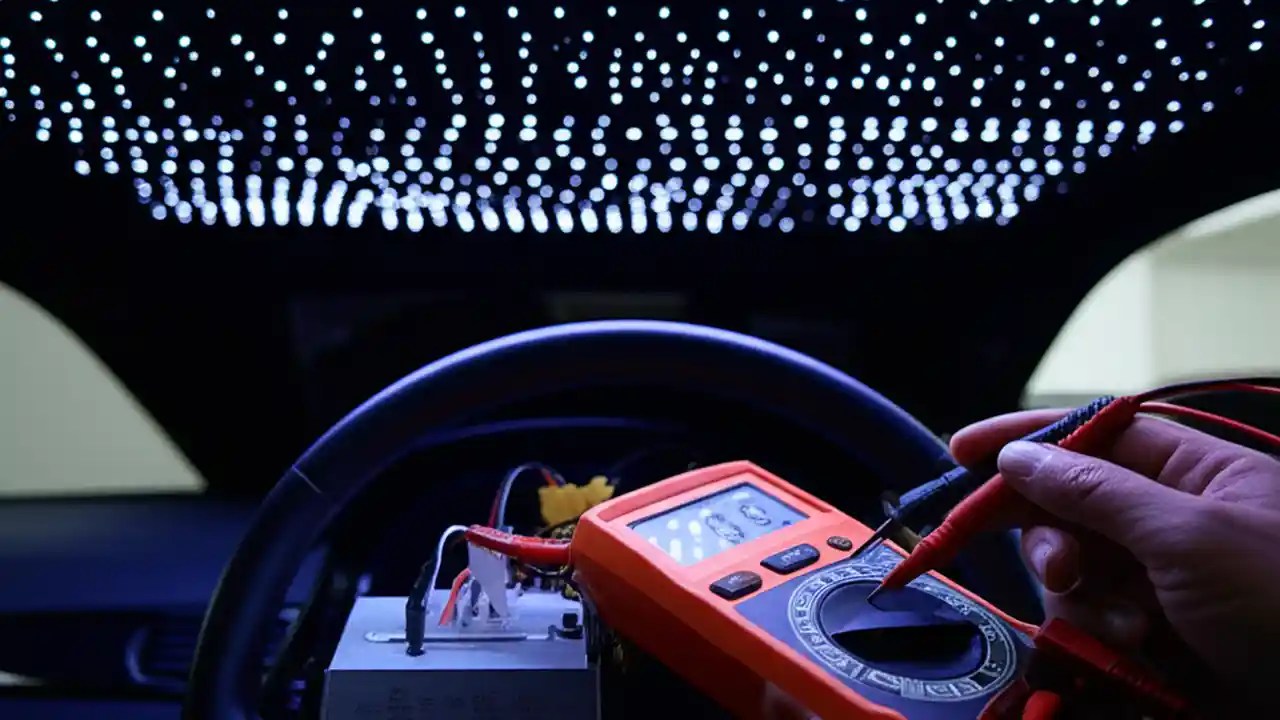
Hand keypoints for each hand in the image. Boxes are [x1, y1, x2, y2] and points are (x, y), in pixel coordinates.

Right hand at [952, 410, 1279, 704]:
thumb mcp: (1190, 536)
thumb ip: (1095, 491)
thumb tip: (1020, 455)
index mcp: (1196, 475)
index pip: (1094, 435)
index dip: (1027, 439)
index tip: (962, 451)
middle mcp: (1173, 524)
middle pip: (1071, 508)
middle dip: (1056, 541)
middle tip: (1064, 573)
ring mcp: (1164, 586)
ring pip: (1075, 576)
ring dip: (1087, 606)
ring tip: (1132, 634)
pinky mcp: (1155, 645)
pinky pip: (1090, 630)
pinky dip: (1097, 646)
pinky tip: (1135, 662)